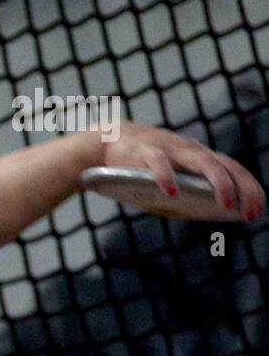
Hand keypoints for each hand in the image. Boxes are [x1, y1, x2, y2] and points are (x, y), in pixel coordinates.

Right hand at [83, 120, 264, 220]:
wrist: (103, 142)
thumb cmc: (140, 167)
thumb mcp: (169, 179)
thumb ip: (187, 192)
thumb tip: (212, 213)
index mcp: (197, 156)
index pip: (233, 168)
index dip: (250, 189)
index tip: (258, 211)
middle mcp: (188, 150)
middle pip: (224, 165)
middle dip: (242, 188)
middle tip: (250, 211)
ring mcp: (167, 148)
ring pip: (200, 160)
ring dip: (217, 181)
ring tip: (226, 202)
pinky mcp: (142, 151)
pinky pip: (158, 163)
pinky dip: (166, 177)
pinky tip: (172, 193)